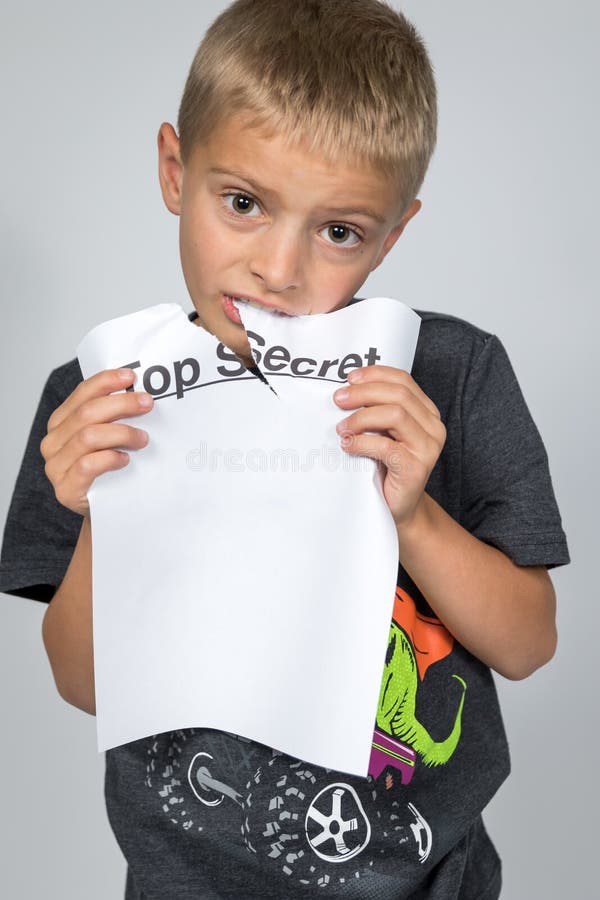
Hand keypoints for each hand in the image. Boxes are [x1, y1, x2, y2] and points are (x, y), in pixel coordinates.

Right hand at [41, 369, 153, 516]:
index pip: (82, 394)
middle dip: (121, 404)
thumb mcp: (108, 438)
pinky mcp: (66, 489)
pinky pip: (87, 465)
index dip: (106, 382)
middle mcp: (53, 441)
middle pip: (87, 413)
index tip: (130, 377)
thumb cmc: (108, 470)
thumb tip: (139, 392)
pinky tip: (126, 459)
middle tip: (147, 404)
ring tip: (143, 438)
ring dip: (122, 433)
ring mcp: (56, 466)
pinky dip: (110, 458)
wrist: (105, 509)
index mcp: (61, 422)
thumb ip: (112, 416)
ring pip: (88, 437)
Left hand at [333, 366, 445, 527]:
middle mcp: (432, 427)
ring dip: (361, 418)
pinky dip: (362, 443)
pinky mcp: (416, 468)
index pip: (403, 380)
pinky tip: (347, 445)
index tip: (349, 378)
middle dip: (363, 393)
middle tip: (338, 400)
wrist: (398, 507)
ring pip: (395, 415)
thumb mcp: (383, 432)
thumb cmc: (386, 467)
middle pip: (398, 394)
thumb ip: (376, 410)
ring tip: (342, 428)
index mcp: (426, 412)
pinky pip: (386, 447)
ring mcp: (427, 448)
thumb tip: (345, 390)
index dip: (375, 374)